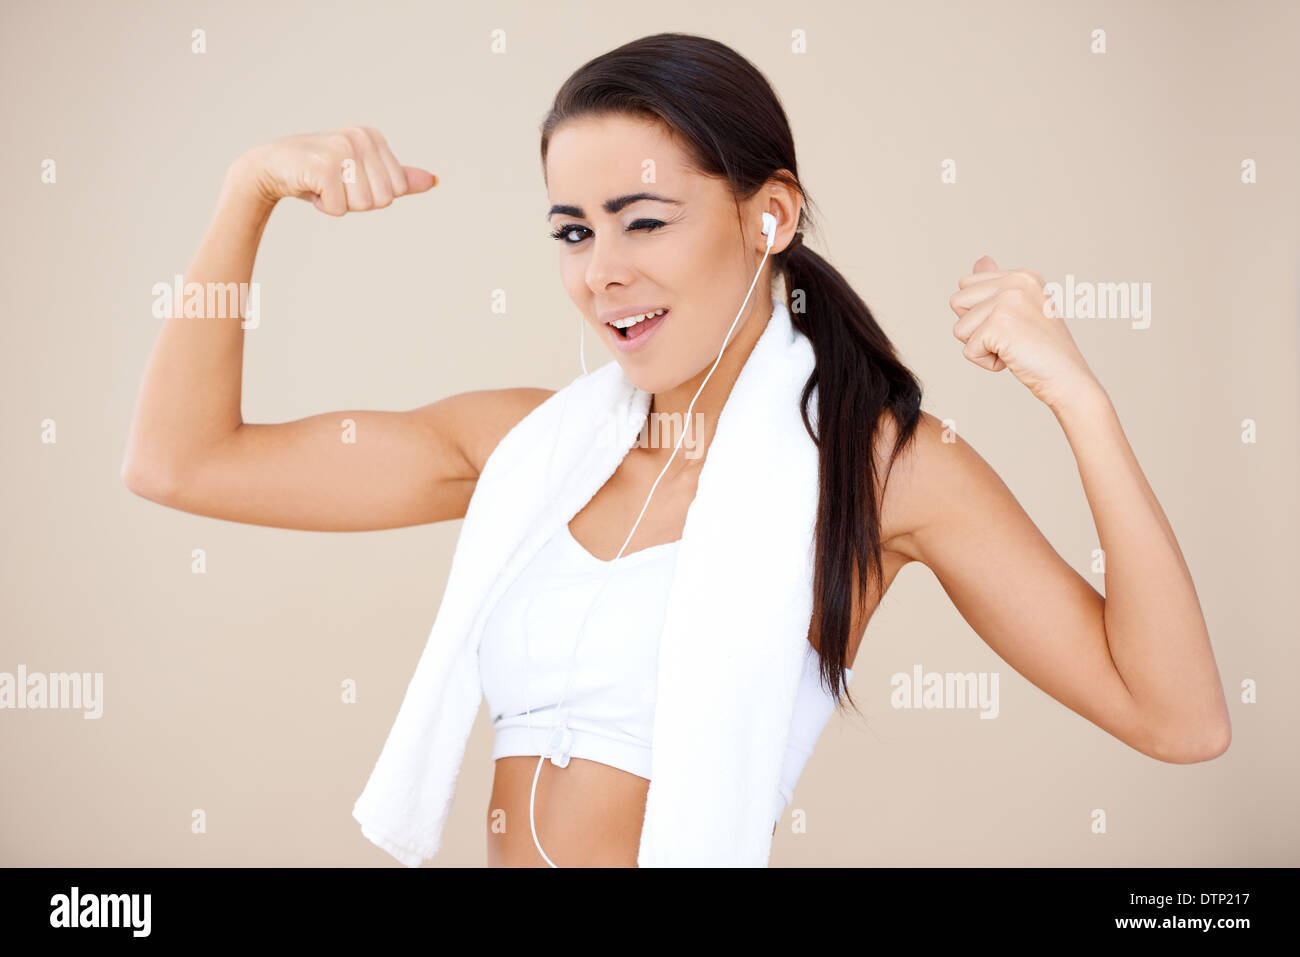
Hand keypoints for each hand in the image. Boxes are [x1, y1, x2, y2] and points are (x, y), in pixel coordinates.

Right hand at [230, 126, 436, 215]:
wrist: (270, 167)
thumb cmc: (319, 172)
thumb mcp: (362, 173)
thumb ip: (398, 178)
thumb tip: (433, 181)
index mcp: (373, 136)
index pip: (397, 190)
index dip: (372, 196)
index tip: (348, 181)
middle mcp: (359, 137)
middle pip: (383, 200)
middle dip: (357, 201)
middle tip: (334, 185)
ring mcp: (342, 149)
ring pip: (363, 205)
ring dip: (339, 204)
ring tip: (322, 185)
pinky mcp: (323, 166)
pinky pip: (339, 208)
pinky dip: (323, 206)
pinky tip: (310, 187)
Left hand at [948, 255, 1101, 410]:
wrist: (1067, 377)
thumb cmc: (1044, 348)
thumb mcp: (1021, 308)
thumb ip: (997, 284)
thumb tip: (980, 260)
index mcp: (1022, 276)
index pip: (966, 284)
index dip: (979, 312)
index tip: (1010, 324)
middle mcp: (1016, 282)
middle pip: (957, 302)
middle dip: (973, 327)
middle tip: (1007, 337)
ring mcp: (1007, 302)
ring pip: (959, 328)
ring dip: (980, 346)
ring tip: (1012, 347)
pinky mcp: (998, 325)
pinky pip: (968, 350)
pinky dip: (986, 362)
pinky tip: (1012, 358)